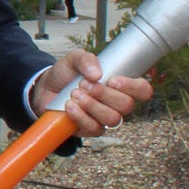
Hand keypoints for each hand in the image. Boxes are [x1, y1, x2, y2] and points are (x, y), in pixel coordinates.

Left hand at [32, 50, 151, 137]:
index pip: (142, 90)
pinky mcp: (91, 129)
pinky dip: (80, 116)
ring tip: (74, 94)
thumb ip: (86, 59)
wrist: (45, 88)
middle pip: (126, 105)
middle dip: (103, 93)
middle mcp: (116, 103)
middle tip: (83, 84)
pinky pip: (94, 128)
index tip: (112, 80)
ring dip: (91, 105)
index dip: (132, 87)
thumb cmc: (66, 74)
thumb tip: (97, 74)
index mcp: (120, 85)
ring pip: (112, 118)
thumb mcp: (73, 59)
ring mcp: (104, 118)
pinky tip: (69, 105)